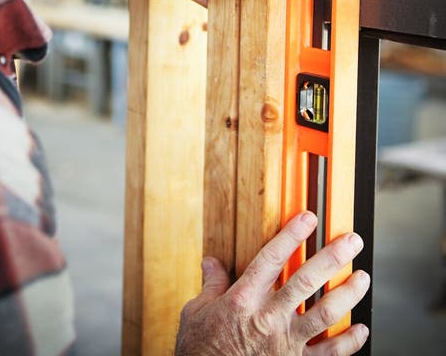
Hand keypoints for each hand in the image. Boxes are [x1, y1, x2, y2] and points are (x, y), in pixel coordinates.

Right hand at [175, 212, 369, 355]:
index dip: (292, 235)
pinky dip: (349, 342)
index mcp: (243, 299)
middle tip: (352, 241)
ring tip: (363, 278)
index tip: (309, 218)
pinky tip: (361, 329)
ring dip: (347, 294)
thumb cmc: (200, 351)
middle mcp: (268, 318)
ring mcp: (285, 344)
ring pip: (325, 314)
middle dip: (332, 258)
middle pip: (306, 281)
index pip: (272, 258)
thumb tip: (211, 262)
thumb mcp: (197, 313)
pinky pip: (329, 354)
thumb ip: (211, 285)